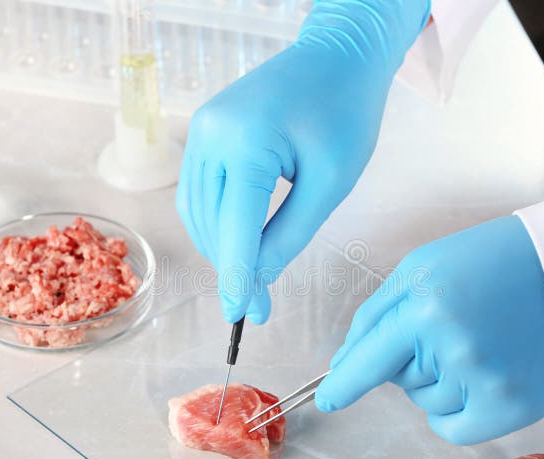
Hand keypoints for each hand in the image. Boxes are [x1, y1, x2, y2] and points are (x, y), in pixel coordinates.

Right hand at [176, 1, 430, 323]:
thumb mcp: (329, 182)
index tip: (242, 316)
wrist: (337, 56)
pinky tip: (238, 241)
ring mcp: (202, 130)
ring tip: (250, 276)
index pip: (235, 226)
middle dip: (232, 268)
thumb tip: (257, 278)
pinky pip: (199, 191)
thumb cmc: (345, 113)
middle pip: (211, 223)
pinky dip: (216, 223)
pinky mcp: (204, 132)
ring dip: (221, 248)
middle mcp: (211, 134)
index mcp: (246, 141)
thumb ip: (289, 234)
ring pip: (198, 211)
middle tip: (257, 306)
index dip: (237, 277)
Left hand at [315, 216, 543, 444]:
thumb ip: (376, 315)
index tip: (328, 400)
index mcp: (425, 311)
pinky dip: (453, 413)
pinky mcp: (514, 407)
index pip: (369, 360)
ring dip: (437, 381)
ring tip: (475, 342)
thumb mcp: (420, 269)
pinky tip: (473, 381)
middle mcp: (454, 351)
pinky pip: (455, 429)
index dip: (344, 383)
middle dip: (411, 358)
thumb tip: (346, 362)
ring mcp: (486, 383)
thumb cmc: (488, 262)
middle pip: (398, 380)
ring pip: (425, 403)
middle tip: (453, 324)